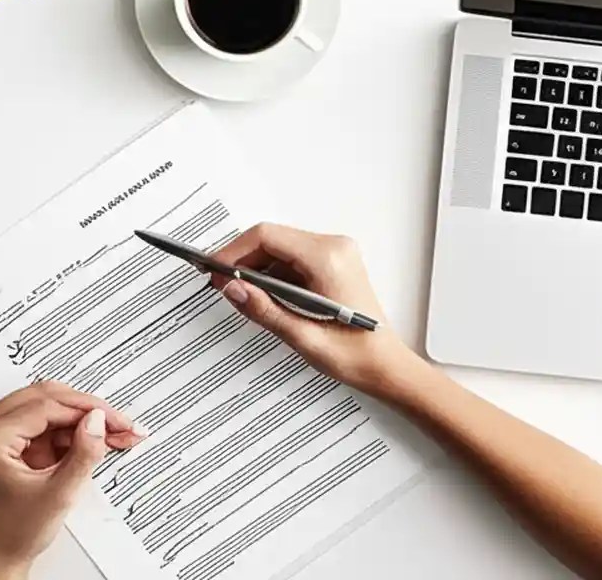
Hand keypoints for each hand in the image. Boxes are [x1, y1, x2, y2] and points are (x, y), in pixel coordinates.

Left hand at [0, 381, 148, 579]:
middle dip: (85, 410)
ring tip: (107, 434)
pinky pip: (34, 424)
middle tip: (116, 422)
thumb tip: (98, 421)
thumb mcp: (58, 494)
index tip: (115, 420)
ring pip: (41, 408)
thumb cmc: (10, 537)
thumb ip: (83, 452)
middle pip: (43, 399)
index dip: (88, 410)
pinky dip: (62, 432)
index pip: (46, 406)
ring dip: (76, 420)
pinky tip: (86, 441)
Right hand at [210, 223, 423, 398]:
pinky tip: (263, 298)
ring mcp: (336, 255)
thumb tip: (232, 287)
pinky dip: (274, 275)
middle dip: (242, 260)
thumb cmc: (356, 354)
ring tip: (239, 295)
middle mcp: (334, 248)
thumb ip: (264, 309)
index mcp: (328, 259)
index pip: (267, 236)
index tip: (215, 270)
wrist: (386, 365)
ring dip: (257, 269)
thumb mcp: (303, 337)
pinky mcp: (334, 265)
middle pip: (273, 240)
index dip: (234, 251)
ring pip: (281, 250)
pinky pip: (294, 260)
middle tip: (219, 284)